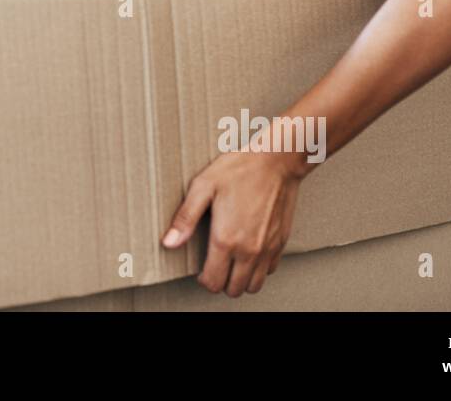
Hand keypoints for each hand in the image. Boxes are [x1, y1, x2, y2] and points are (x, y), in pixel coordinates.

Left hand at [161, 150, 304, 296]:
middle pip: (234, 289)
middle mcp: (249, 250)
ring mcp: (268, 248)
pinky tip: (249, 252)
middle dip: (221, 282)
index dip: (203, 279)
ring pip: (253, 286)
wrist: (275, 160)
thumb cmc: (239, 169)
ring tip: (231, 263)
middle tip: (214, 266)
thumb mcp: (203, 186)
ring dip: (240, 280)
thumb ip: (186, 218)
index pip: (213, 282)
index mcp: (226, 239)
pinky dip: (258, 269)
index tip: (200, 268)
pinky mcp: (281, 242)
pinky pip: (269, 270)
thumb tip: (168, 243)